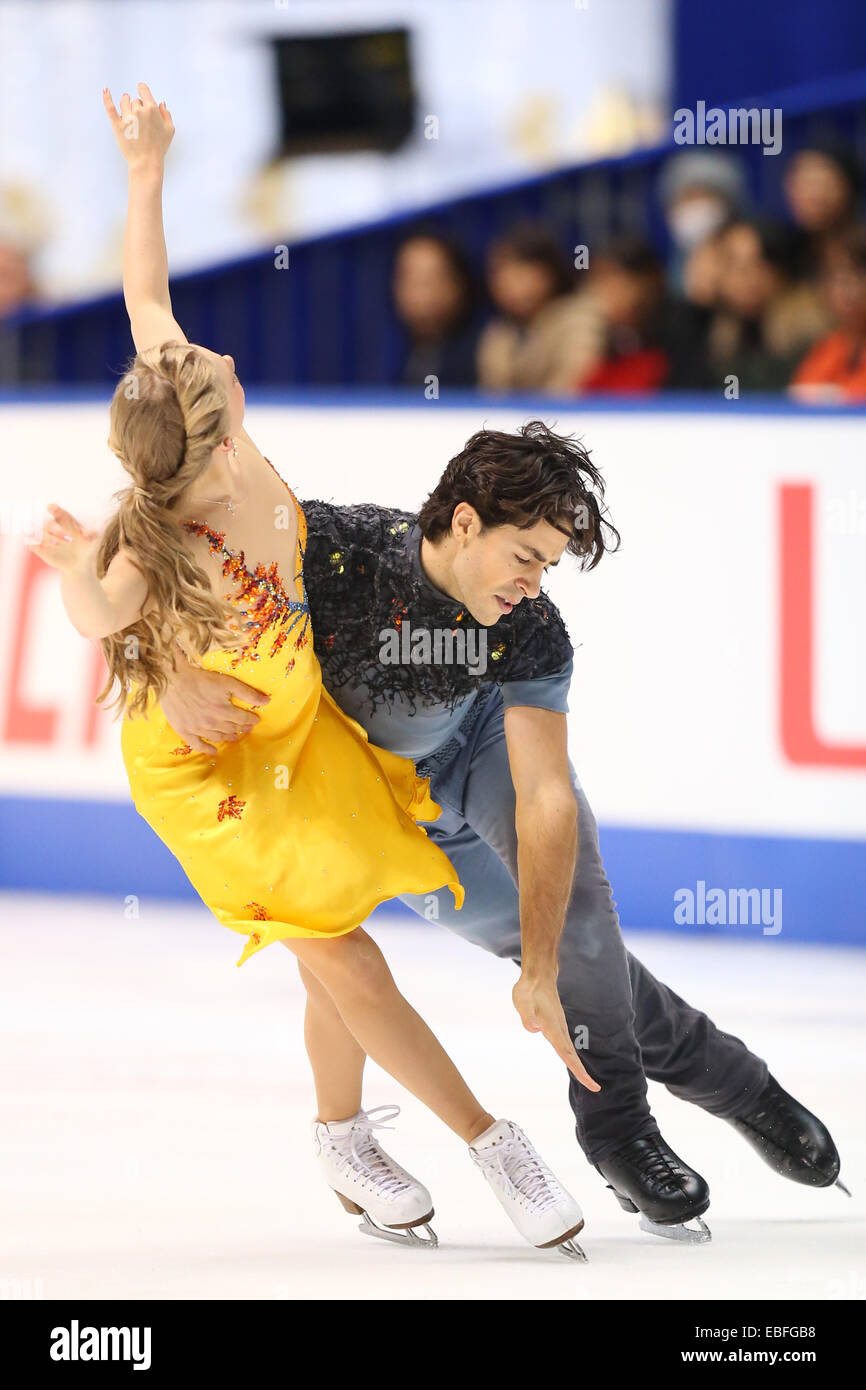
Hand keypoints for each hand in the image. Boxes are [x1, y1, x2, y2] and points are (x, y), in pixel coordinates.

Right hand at [27, 504, 99, 573]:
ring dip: (47, 537)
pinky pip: (31, 543)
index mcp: (63, 518)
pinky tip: (40, 548)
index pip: (54, 509)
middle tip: (68, 538)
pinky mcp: (39, 548)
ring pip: (39, 533)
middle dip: (56, 529)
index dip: (52, 508)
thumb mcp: (93, 539)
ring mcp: (44, 536)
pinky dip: (33, 544)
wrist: (80, 563)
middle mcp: (51, 526)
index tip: (53, 509)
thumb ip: (92, 535)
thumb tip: (87, 536)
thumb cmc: (86, 546)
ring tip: (56, 544)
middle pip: (48, 523)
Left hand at [103, 82, 173, 168]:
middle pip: (135, 100)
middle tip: (141, 119)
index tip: (141, 91)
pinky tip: (106, 90)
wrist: (146, 162)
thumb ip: (166, 114)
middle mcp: (139, 111)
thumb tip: (161, 103)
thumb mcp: (169, 130)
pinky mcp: (118, 125)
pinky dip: (107, 98)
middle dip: (137, 106)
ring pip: (124, 102)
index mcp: (152, 109)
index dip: (142, 90)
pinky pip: (110, 107)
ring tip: (128, 109)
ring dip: (126, 103)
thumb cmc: (159, 147)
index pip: (143, 90)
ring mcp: (127, 117)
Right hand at [161, 663, 269, 753]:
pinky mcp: (185, 731)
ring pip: (218, 737)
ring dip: (228, 738)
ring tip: (234, 737)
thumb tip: (267, 701)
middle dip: (241, 728)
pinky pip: (198, 744)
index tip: (255, 720)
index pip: (243, 719)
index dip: (251, 719)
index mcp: (224, 711)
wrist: (172, 679)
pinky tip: (214, 752)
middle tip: (246, 729)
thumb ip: (248, 693)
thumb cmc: (200, 678)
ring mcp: (198, 728)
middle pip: (231, 728)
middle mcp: (212, 723)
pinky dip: (207, 749)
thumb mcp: (228, 682)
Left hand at [512, 974, 600, 1092]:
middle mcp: (558, 1029)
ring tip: (586, 1080)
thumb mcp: (522, 1002)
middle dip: (583, 1072)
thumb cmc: (529, 990)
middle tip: (595, 1088)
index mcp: (552, 1029)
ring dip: (577, 1065)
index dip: (578, 1069)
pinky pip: (564, 1043)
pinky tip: (570, 1059)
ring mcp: (558, 1026)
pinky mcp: (555, 1024)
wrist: (538, 976)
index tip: (591, 1083)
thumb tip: (535, 1029)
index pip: (566, 1054)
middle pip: (572, 1055)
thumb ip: (527, 1016)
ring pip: (569, 1049)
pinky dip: (569, 1054)